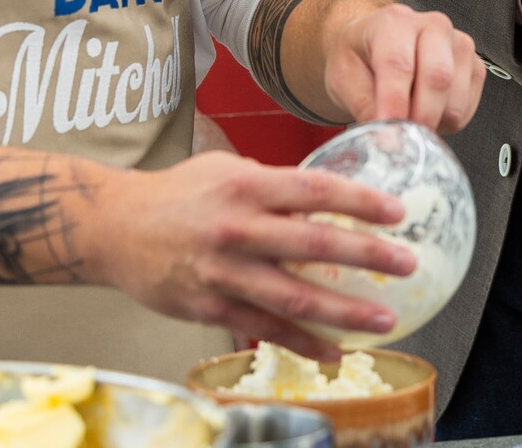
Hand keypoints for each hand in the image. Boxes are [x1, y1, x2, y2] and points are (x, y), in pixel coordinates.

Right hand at [87, 152, 416, 358]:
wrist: (114, 228)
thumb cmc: (177, 194)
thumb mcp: (226, 170)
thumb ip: (273, 184)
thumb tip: (324, 197)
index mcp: (246, 187)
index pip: (315, 191)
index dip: (360, 201)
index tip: (397, 213)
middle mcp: (237, 229)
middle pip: (314, 246)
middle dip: (367, 257)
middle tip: (407, 265)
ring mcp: (223, 272)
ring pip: (294, 298)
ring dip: (344, 312)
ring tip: (383, 320)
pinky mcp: (210, 306)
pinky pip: (265, 328)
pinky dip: (303, 342)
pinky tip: (334, 350)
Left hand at [323, 0, 483, 133]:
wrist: (375, 45)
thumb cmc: (360, 58)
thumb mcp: (344, 77)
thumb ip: (363, 104)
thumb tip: (387, 137)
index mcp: (395, 21)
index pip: (399, 64)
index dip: (393, 103)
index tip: (387, 134)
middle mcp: (433, 25)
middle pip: (438, 77)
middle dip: (419, 118)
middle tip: (401, 140)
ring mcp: (459, 44)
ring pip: (455, 99)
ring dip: (432, 124)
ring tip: (408, 120)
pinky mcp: (474, 67)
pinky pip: (466, 109)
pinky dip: (445, 123)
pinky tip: (426, 113)